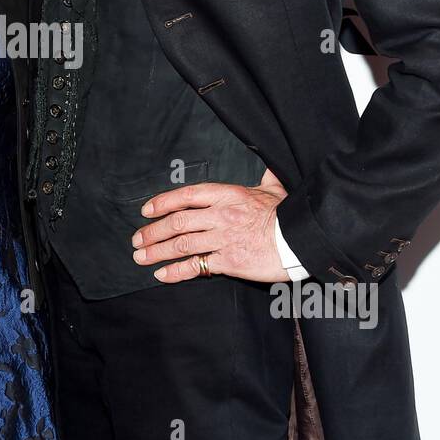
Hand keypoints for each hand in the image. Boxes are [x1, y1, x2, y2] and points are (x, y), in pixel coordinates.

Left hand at [130, 168, 289, 283]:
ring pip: (181, 244)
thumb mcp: (275, 189)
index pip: (186, 196)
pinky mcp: (229, 262)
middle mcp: (221, 215)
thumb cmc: (288, 215)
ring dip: (157, 251)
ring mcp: (223, 239)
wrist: (302, 240)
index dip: (162, 202)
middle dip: (153, 231)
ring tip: (141, 257)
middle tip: (137, 240)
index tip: (146, 210)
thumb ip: (266, 177)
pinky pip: (196, 266)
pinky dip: (176, 272)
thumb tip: (268, 164)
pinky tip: (162, 275)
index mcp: (228, 195)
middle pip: (177, 222)